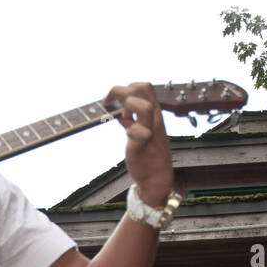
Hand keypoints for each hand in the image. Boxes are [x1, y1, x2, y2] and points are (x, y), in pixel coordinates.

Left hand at [103, 82, 172, 208]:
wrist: (157, 179)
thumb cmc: (148, 156)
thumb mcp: (141, 132)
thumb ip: (132, 122)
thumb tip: (121, 114)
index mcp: (154, 114)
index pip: (145, 87)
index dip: (128, 87)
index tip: (115, 99)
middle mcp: (154, 120)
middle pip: (143, 89)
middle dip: (121, 90)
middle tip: (109, 102)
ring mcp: (150, 132)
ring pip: (144, 106)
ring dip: (128, 107)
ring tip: (123, 118)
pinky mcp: (142, 146)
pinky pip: (137, 132)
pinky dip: (128, 129)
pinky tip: (127, 133)